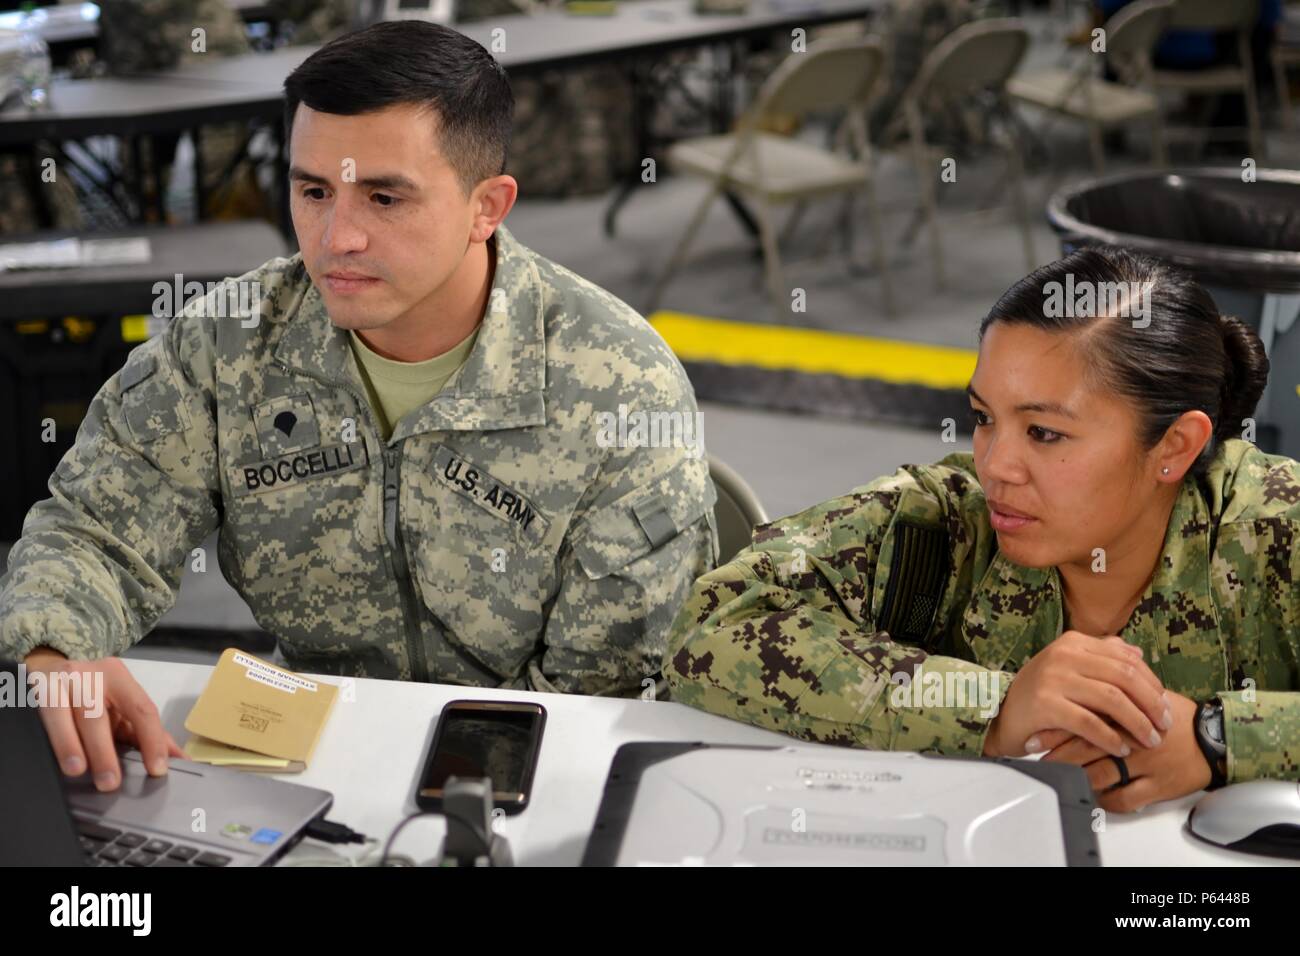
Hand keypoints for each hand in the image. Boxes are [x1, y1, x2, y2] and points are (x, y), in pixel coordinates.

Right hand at [24, 647, 183, 791]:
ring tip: (78, 770)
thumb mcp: (120, 703)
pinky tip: (48, 756)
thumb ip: (147, 730)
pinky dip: (47, 739)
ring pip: (64, 715)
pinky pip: (39, 718)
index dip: (152, 740)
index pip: (141, 709)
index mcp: (118, 677)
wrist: (49, 663)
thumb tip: (179, 758)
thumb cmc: (90, 690)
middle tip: (110, 783)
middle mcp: (89, 675)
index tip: (157, 769)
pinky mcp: (33, 691)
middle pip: (98, 715)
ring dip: (71, 745)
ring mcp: (58, 682)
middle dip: (105, 751)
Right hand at [983, 632, 1171, 758]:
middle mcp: (1064, 655)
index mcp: (1073, 642)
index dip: (1152, 684)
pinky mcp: (1046, 705)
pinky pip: (1089, 723)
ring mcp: (1053, 678)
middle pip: (1124, 677)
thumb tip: (1137, 652)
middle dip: (1151, 704)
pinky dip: (1110, 737)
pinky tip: (1121, 748)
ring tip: (1149, 740)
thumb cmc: (1040, 693)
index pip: (1126, 659)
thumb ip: (1101, 655)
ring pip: (1111, 699)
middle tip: (1164, 726)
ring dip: (1137, 723)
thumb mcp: (1068, 666)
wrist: (999, 713)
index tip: (1165, 707)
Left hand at [1038, 691, 1209, 811]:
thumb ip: (1117, 681)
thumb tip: (1086, 670)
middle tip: (1036, 756)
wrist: (1216, 739)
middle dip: (1057, 753)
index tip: (1032, 732)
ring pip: (1102, 774)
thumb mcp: (1147, 693)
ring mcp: (1146, 763)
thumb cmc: (1177, 717)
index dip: (1056, 727)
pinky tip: (1093, 795)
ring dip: (1076, 776)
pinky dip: (1106, 799)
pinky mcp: (1159, 785)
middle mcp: (1136, 736)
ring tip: (1057, 777)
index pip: (1085, 716)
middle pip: (1087, 745)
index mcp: (1130, 711)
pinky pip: (1126, 798)